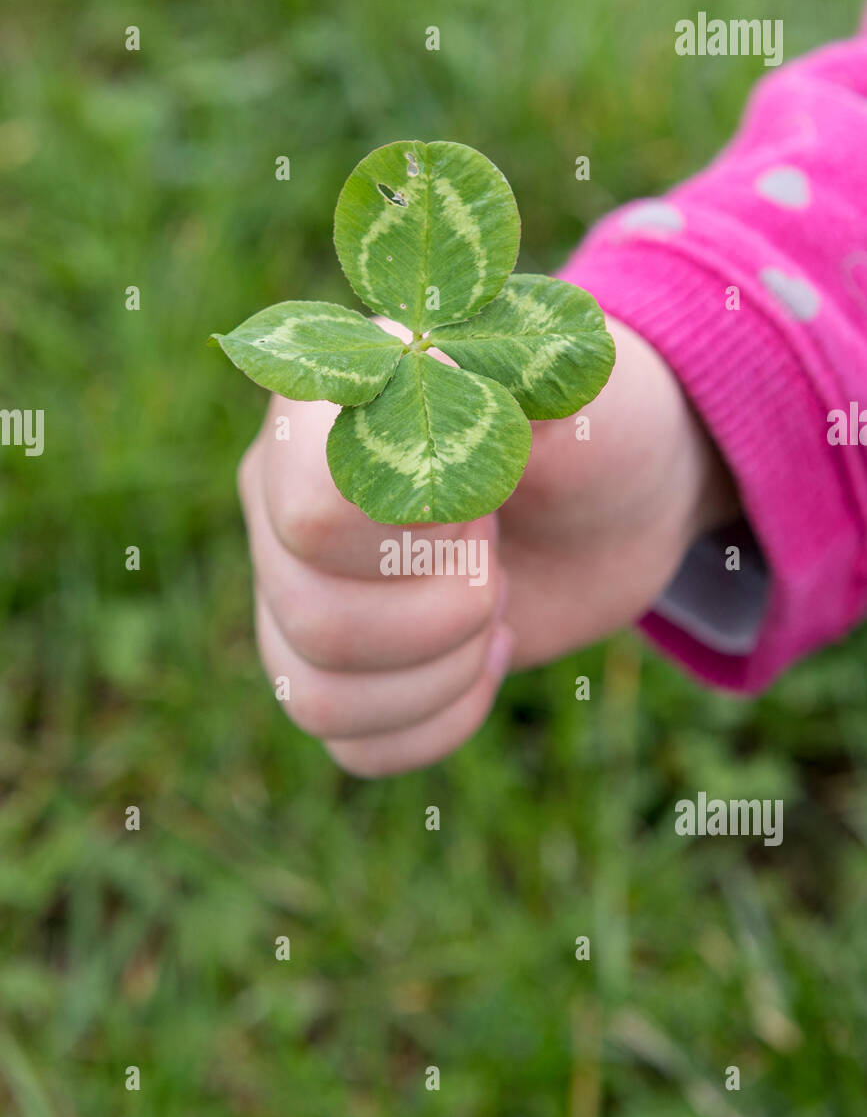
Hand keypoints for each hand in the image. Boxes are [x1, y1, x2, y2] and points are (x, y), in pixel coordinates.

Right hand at [237, 315, 735, 775]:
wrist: (614, 503)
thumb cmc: (589, 432)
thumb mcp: (568, 391)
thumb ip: (495, 382)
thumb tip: (423, 372)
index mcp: (318, 417)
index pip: (313, 514)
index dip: (421, 531)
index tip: (484, 495)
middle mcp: (280, 503)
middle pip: (313, 617)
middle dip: (446, 608)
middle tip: (496, 554)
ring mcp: (296, 594)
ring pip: (316, 694)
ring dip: (442, 672)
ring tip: (493, 609)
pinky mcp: (338, 671)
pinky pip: (350, 744)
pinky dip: (438, 722)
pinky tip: (483, 664)